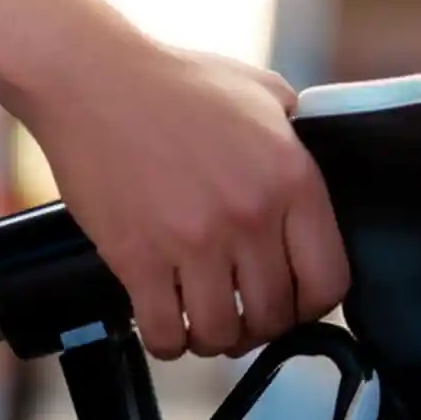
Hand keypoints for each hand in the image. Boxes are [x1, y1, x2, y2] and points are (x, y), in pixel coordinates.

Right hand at [23, 44, 349, 359]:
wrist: (91, 77)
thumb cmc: (178, 84)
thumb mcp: (266, 93)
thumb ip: (302, 133)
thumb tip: (322, 157)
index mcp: (293, 180)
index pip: (329, 282)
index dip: (313, 306)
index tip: (295, 304)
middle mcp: (251, 216)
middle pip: (276, 316)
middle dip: (263, 327)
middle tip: (246, 316)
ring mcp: (193, 240)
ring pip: (223, 334)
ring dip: (217, 340)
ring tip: (207, 323)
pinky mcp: (137, 257)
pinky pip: (165, 333)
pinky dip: (169, 342)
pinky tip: (168, 324)